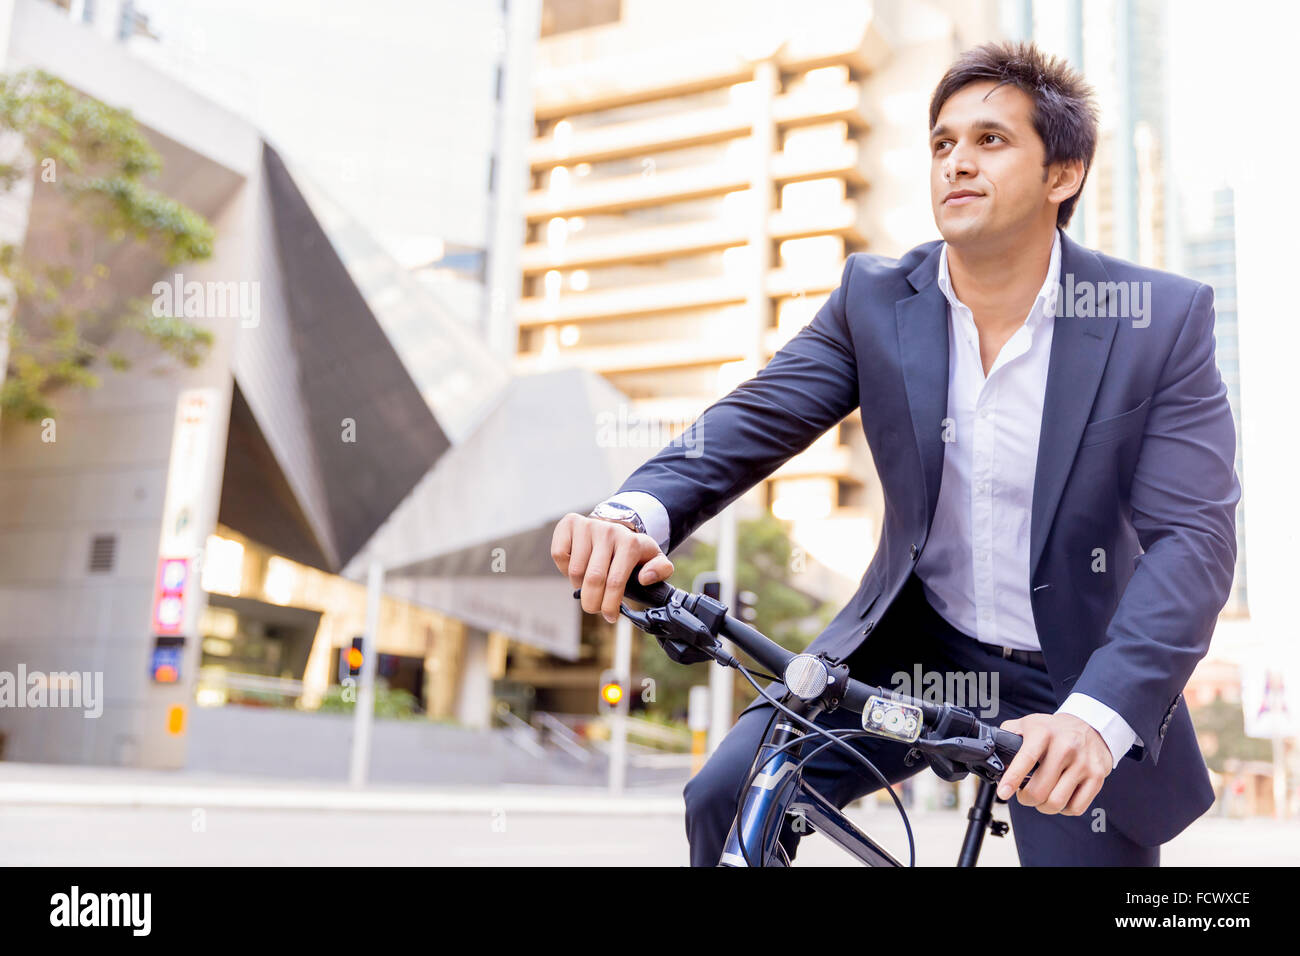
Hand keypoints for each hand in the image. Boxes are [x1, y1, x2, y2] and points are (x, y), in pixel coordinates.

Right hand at [551, 513, 673, 623]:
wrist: (614, 527)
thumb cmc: (632, 550)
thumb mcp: (653, 558)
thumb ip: (661, 569)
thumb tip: (645, 578)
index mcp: (630, 542)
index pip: (616, 581)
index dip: (610, 604)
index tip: (610, 616)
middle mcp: (608, 531)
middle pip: (593, 578)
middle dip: (592, 602)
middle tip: (594, 609)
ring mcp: (587, 525)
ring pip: (575, 570)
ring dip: (579, 586)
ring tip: (588, 586)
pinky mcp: (569, 523)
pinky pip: (559, 555)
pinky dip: (564, 569)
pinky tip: (576, 568)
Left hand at [996, 712, 1111, 814]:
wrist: (1090, 725)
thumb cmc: (1054, 730)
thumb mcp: (1028, 723)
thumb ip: (1007, 735)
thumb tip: (993, 754)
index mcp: (1043, 732)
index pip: (1026, 758)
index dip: (1013, 778)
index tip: (1004, 792)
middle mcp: (1065, 747)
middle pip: (1040, 790)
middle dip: (1026, 799)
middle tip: (1024, 795)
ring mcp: (1083, 763)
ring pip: (1057, 802)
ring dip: (1044, 807)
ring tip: (1042, 798)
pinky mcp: (1097, 776)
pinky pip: (1077, 807)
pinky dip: (1064, 810)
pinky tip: (1060, 798)